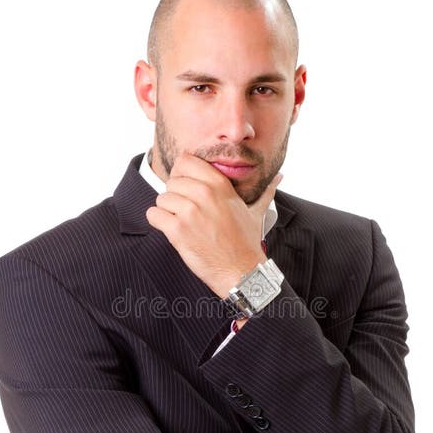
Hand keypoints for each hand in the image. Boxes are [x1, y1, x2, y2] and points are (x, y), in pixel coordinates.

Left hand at [146, 154, 281, 298]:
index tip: (186, 188)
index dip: (182, 174)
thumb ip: (265, 192)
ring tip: (182, 224)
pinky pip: (153, 215)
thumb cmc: (246, 242)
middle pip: (171, 180)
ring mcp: (190, 211)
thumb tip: (279, 177)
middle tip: (186, 212)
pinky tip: (172, 231)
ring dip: (167, 211)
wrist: (241, 271)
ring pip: (161, 198)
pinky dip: (159, 223)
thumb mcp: (255, 212)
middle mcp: (204, 193)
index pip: (185, 161)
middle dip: (175, 196)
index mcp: (219, 184)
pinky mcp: (177, 230)